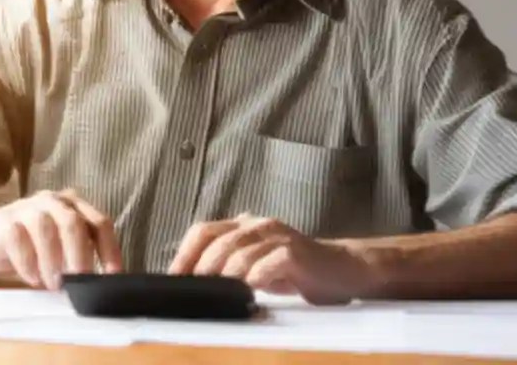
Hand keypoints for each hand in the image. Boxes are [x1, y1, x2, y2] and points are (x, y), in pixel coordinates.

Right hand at [0, 189, 122, 289]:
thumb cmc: (31, 245)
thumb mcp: (60, 247)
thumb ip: (79, 256)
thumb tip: (97, 284)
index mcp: (74, 206)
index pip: (99, 222)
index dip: (109, 249)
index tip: (113, 275)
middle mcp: (53, 201)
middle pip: (73, 222)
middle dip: (80, 254)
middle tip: (80, 281)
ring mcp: (27, 208)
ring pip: (45, 228)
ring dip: (53, 261)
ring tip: (54, 285)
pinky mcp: (4, 221)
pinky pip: (18, 239)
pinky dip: (28, 263)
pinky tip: (32, 279)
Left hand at [167, 216, 373, 304]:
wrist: (342, 268)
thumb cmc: (295, 270)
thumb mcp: (255, 264)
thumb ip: (229, 266)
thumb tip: (194, 282)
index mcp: (244, 225)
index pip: (203, 230)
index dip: (185, 253)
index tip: (173, 277)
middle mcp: (258, 225)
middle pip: (217, 240)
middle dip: (201, 266)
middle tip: (197, 288)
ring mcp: (277, 236)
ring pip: (239, 251)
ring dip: (226, 274)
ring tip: (222, 292)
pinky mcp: (295, 251)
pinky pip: (268, 262)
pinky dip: (255, 277)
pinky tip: (252, 290)